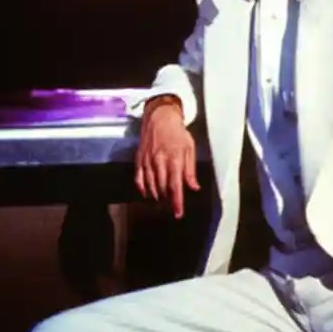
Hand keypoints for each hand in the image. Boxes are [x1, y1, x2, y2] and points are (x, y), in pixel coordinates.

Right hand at [134, 100, 199, 218]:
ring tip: (162, 203)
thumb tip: (194, 187)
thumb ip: (190, 170)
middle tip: (171, 208)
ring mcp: (147, 161)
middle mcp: (159, 161)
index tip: (178, 213)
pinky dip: (142, 188)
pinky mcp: (139, 159)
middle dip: (167, 201)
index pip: (175, 186)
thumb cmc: (177, 133)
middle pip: (162, 188)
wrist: (160, 118)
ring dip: (156, 197)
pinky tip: (147, 194)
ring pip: (150, 186)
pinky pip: (138, 178)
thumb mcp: (190, 148)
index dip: (177, 202)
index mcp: (174, 159)